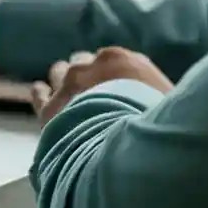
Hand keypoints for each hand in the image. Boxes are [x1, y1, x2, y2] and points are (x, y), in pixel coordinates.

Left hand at [31, 47, 173, 123]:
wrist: (128, 148)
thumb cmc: (157, 126)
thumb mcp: (168, 101)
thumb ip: (156, 91)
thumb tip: (160, 98)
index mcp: (122, 60)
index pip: (109, 59)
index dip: (108, 74)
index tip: (112, 85)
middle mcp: (91, 65)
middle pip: (82, 62)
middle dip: (85, 75)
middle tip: (90, 91)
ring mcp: (67, 84)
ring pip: (59, 72)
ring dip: (63, 81)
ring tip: (65, 92)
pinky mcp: (50, 108)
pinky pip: (39, 93)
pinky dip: (40, 93)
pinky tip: (40, 93)